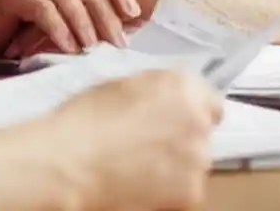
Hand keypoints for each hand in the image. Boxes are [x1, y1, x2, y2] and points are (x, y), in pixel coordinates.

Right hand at [0, 0, 141, 58]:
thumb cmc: (14, 33)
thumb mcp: (54, 24)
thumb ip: (79, 21)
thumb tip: (118, 35)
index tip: (134, 16)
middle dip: (106, 17)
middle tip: (118, 43)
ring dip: (85, 25)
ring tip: (93, 48)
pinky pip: (43, 9)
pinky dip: (59, 29)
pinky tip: (67, 47)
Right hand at [53, 70, 221, 209]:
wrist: (69, 163)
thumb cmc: (83, 120)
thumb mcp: (121, 87)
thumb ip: (153, 93)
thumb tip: (162, 104)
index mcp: (182, 86)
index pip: (209, 102)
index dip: (189, 113)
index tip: (173, 122)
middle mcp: (199, 120)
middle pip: (201, 133)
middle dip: (181, 140)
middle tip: (147, 146)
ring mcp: (199, 159)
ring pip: (194, 164)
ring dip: (176, 166)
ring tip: (137, 169)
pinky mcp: (191, 194)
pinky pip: (185, 191)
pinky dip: (167, 192)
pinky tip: (138, 186)